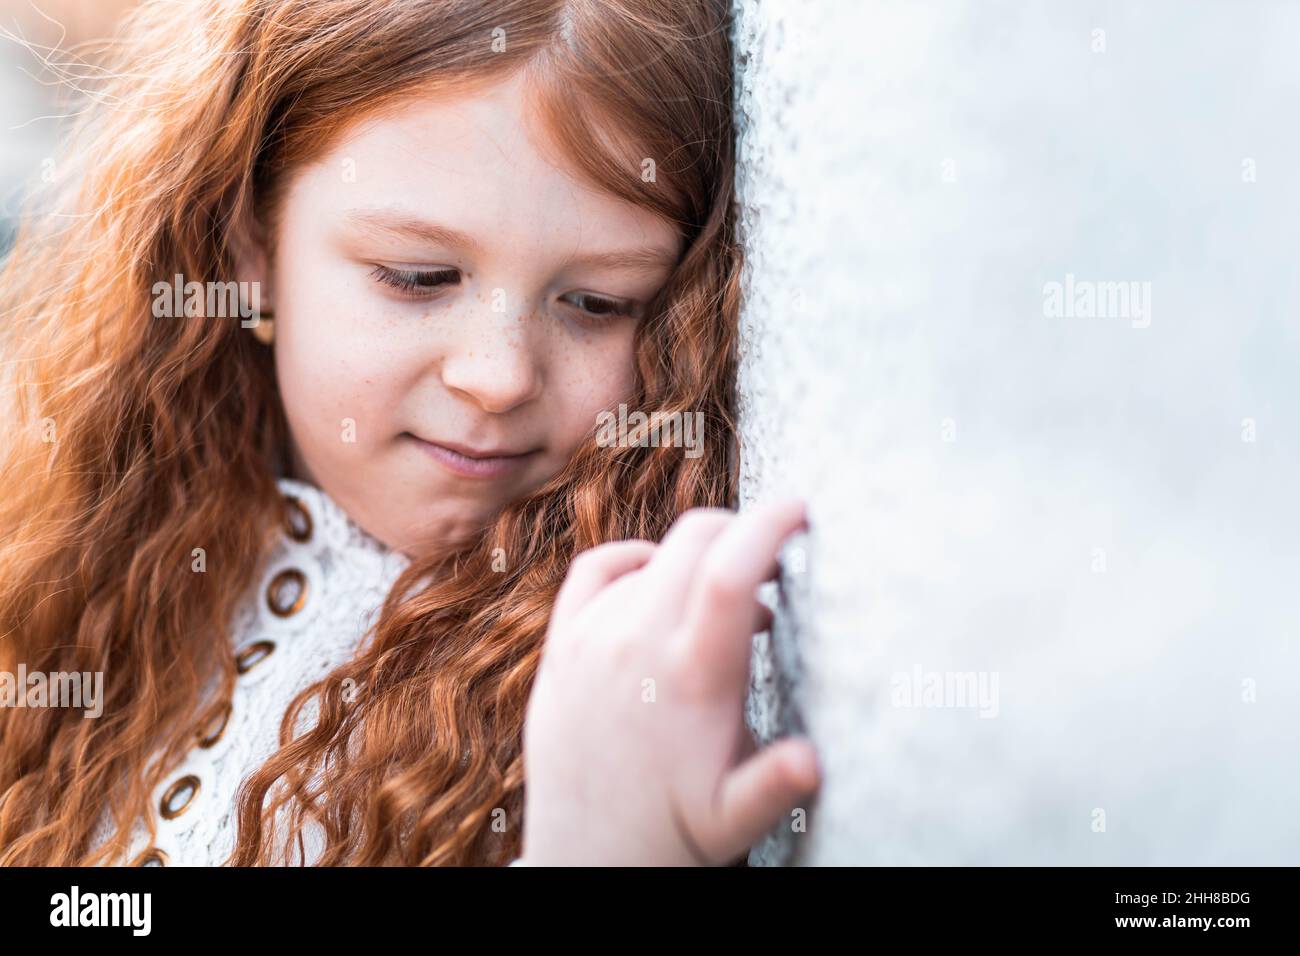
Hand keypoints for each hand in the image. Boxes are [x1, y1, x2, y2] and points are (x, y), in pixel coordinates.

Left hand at [519, 499, 820, 864]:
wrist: (586, 858)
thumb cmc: (673, 837)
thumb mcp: (735, 821)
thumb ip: (777, 783)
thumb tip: (811, 760)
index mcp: (692, 678)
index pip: (731, 571)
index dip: (770, 525)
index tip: (801, 509)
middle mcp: (637, 645)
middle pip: (695, 540)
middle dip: (744, 530)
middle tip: (773, 561)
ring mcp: (593, 640)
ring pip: (654, 556)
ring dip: (699, 558)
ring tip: (729, 604)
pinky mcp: (562, 646)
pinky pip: (595, 568)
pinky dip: (634, 558)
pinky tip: (659, 582)